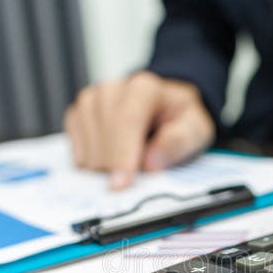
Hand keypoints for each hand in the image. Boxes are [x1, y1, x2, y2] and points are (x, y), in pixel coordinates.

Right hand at [64, 71, 214, 188]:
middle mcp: (113, 89)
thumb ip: (178, 143)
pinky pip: (77, 147)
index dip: (122, 155)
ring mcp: (92, 101)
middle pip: (103, 133)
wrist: (165, 109)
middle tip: (131, 182)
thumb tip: (150, 162)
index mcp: (145, 88)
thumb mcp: (195, 131)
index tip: (121, 184)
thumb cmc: (180, 120)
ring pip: (87, 143)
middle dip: (115, 164)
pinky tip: (110, 161)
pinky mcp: (78, 115)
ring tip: (127, 166)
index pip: (126, 120)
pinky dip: (92, 161)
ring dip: (105, 164)